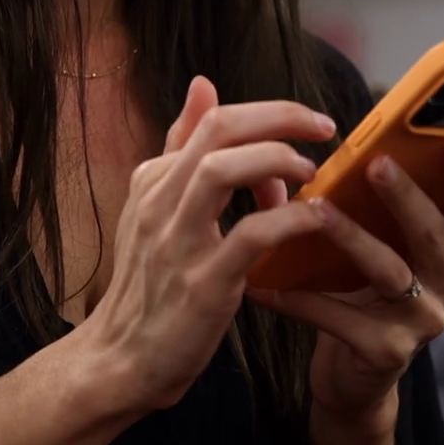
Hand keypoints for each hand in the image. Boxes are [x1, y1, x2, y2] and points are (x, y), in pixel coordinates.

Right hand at [74, 76, 339, 412]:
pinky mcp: (202, 284)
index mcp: (152, 182)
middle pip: (216, 132)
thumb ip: (181, 149)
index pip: (211, 120)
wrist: (120, 360)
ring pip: (219, 171)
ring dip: (275, 159)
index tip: (305, 123)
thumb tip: (204, 85)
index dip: (265, 113)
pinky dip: (287, 218)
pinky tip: (315, 218)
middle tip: (323, 127)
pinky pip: (249, 236)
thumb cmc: (148, 286)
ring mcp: (178, 243)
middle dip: (276, 117)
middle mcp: (159, 203)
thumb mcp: (155, 208)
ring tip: (312, 170)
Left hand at [249, 140, 443, 421]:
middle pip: (433, 234)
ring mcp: (422, 321)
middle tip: (376, 164)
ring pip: (390, 271)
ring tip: (315, 211)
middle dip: (405, 196)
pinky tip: (265, 284)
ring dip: (352, 238)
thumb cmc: (359, 294)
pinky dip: (301, 299)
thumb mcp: (375, 247)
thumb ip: (364, 205)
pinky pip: (341, 318)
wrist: (351, 375)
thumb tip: (321, 150)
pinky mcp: (388, 352)